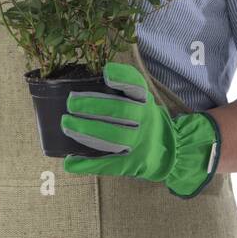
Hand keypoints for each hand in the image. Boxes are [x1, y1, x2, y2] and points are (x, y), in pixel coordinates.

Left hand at [60, 61, 220, 197]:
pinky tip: (70, 161)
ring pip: (114, 136)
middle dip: (93, 105)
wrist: (170, 151)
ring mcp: (141, 143)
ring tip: (67, 124)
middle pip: (121, 110)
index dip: (122, 78)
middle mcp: (146, 121)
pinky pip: (109, 164)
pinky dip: (87, 164)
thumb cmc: (145, 121)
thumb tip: (93, 78)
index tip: (106, 73)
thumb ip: (124, 91)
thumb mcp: (142, 102)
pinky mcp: (133, 164)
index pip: (137, 86)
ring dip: (87, 130)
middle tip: (71, 103)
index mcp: (146, 102)